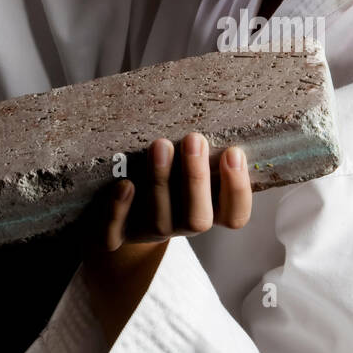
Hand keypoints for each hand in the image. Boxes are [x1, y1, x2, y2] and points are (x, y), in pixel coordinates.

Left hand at [81, 134, 252, 345]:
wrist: (123, 208)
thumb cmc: (168, 175)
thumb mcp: (190, 165)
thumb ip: (205, 152)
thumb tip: (218, 117)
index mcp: (208, 211)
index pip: (234, 216)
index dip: (237, 189)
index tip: (233, 153)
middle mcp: (182, 226)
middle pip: (198, 220)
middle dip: (196, 179)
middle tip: (194, 139)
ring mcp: (148, 233)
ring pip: (160, 222)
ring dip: (161, 182)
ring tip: (160, 145)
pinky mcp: (115, 236)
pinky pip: (115, 234)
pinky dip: (119, 210)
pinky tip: (125, 185)